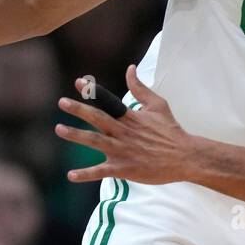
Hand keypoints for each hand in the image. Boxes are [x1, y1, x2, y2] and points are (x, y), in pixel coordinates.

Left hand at [55, 64, 190, 183]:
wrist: (184, 157)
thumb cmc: (171, 131)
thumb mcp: (158, 105)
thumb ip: (140, 88)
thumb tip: (130, 68)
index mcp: (130, 117)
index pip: (108, 101)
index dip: (92, 91)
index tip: (78, 82)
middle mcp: (123, 132)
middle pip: (97, 118)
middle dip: (78, 109)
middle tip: (62, 102)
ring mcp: (122, 150)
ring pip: (95, 141)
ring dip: (76, 135)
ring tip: (59, 129)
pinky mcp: (124, 168)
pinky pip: (101, 171)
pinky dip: (85, 174)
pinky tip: (71, 175)